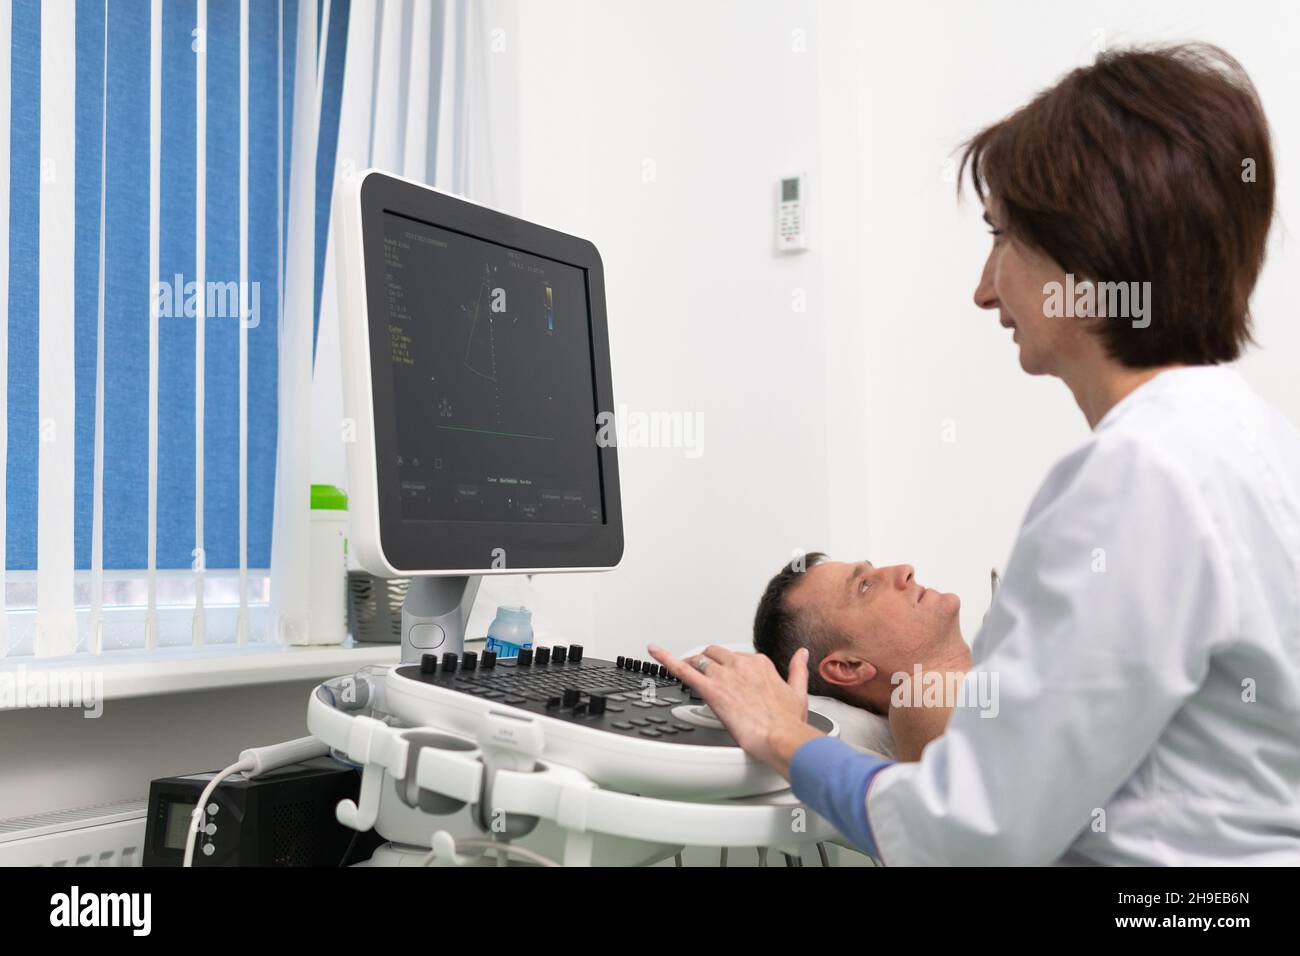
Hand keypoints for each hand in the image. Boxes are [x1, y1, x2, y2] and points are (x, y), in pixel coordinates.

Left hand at [647, 644, 824, 776]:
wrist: (781, 737)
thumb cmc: (788, 722)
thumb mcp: (798, 691)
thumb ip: (797, 669)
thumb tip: (802, 654)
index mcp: (760, 664)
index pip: (738, 657)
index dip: (730, 667)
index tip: (728, 675)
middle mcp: (741, 665)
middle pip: (716, 654)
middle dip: (708, 661)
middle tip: (703, 672)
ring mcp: (724, 676)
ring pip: (700, 660)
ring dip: (692, 664)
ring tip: (684, 669)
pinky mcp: (710, 690)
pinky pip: (683, 670)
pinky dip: (666, 658)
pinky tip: (655, 652)